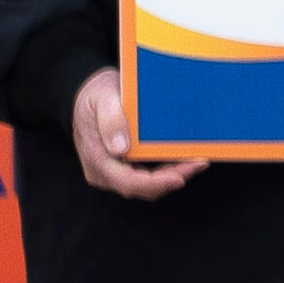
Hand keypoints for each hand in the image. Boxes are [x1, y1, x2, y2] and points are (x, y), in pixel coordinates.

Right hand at [71, 68, 204, 200]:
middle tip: (199, 163)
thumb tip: (121, 148)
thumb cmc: (94, 95)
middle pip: (144, 187)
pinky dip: (167, 169)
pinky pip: (148, 175)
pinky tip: (184, 158)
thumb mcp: (101, 98)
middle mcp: (105, 173)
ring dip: (173, 174)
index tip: (181, 176)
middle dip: (173, 178)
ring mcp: (115, 171)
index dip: (158, 183)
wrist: (84, 95)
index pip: (129, 183)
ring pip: (148, 184)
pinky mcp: (124, 166)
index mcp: (97, 161)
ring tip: (197, 161)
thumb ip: (111, 120)